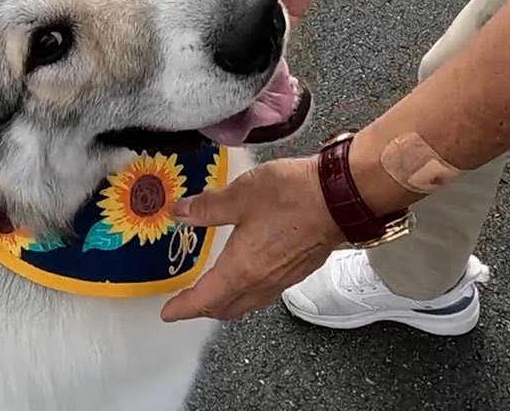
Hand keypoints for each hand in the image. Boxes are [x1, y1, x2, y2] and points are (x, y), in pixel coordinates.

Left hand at [160, 156, 342, 321]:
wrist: (341, 198)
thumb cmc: (291, 196)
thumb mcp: (239, 196)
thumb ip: (206, 208)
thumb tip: (179, 213)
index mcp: (241, 269)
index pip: (205, 299)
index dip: (183, 307)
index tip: (169, 313)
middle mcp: (261, 282)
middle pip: (226, 307)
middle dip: (203, 309)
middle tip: (187, 303)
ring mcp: (282, 279)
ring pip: (247, 303)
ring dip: (226, 303)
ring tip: (212, 293)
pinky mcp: (298, 270)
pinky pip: (265, 293)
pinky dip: (247, 292)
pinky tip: (246, 276)